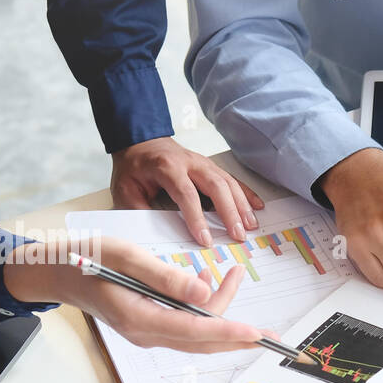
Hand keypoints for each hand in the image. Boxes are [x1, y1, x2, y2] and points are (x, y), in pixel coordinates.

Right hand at [3, 236, 266, 352]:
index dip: (230, 332)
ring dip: (222, 311)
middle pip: (204, 342)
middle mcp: (147, 333)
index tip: (258, 334)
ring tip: (235, 274)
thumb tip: (204, 293)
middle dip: (240, 337)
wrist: (56, 270)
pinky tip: (205, 281)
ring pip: (197, 333)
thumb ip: (165, 276)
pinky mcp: (149, 323)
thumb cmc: (86, 257)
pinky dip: (203, 308)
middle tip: (274, 335)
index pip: (196, 332)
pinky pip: (185, 324)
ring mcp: (148, 331)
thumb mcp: (126, 256)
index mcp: (140, 319)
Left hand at [111, 137, 264, 247]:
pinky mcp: (212, 167)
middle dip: (230, 212)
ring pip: (228, 182)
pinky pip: (233, 179)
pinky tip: (257, 207)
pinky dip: (247, 193)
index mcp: (167, 167)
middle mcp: (190, 163)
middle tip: (239, 235)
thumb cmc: (134, 167)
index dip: (197, 218)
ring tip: (250, 226)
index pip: (187, 194)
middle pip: (216, 186)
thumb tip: (153, 234)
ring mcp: (204, 163)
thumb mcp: (125, 189)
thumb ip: (138, 210)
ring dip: (242, 205)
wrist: (140, 142)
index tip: (206, 240)